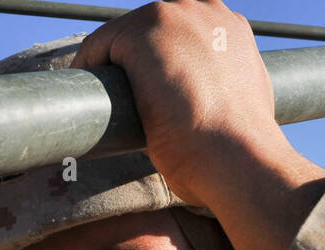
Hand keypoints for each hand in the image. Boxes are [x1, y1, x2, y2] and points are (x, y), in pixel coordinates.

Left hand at [72, 1, 324, 249]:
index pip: (182, 36)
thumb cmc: (238, 154)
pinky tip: (86, 96)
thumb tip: (196, 112)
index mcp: (230, 29)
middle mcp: (205, 11)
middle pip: (153, 31)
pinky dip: (88, 67)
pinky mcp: (142, 31)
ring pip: (125, 36)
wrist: (237, 158)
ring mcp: (173, 15)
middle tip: (122, 101)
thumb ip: (219, 94)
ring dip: (111, 66)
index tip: (147, 92)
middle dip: (136, 63)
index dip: (161, 64)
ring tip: (100, 103)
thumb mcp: (236, 109)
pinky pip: (101, 43)